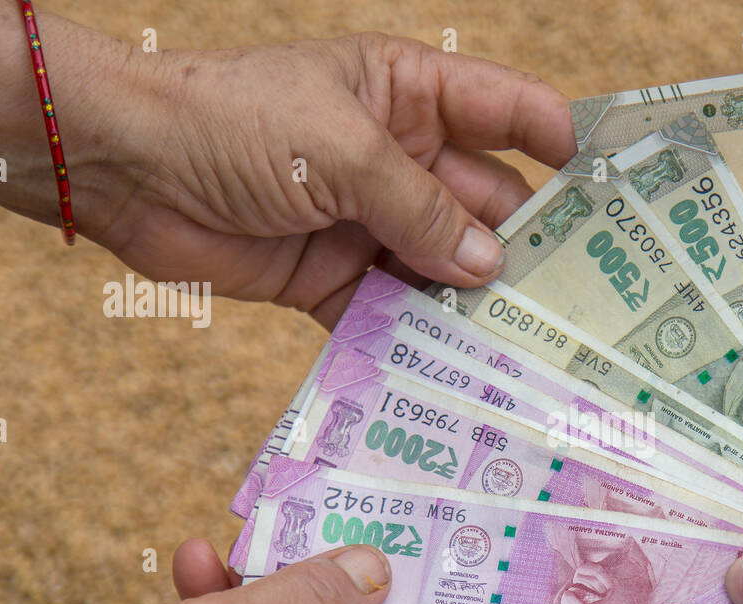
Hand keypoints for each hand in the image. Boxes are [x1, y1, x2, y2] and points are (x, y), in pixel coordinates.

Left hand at [0, 4, 575, 323]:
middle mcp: (399, 158)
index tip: (615, 200)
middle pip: (486, 204)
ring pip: (444, 265)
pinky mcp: (334, 277)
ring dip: (477, 303)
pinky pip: (392, 310)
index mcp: (410, 95)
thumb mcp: (341, 149)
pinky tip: (458, 369)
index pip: (509, 113)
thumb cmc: (233, 122)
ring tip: (532, 347)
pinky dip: (418, 338)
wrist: (127, 170)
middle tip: (581, 302)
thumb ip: (421, 207)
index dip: (563, 148)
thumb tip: (490, 266)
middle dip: (529, 248)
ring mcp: (369, 219)